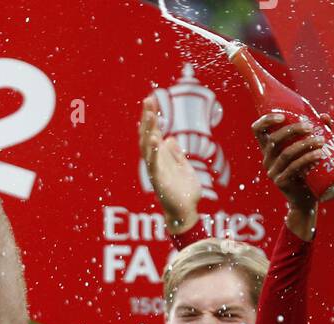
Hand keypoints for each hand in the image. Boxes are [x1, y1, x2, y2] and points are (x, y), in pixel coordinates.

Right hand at [139, 95, 200, 231]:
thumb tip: (170, 139)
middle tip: (148, 100)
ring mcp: (156, 171)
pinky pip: (154, 164)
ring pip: (148, 147)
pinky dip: (154, 152)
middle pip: (148, 136)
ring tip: (149, 114)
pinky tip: (156, 139)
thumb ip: (176, 154)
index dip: (152, 117)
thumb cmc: (184, 193)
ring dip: (148, 130)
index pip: (154, 132)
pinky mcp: (159, 181)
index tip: (151, 99)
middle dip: (147, 118)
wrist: (186, 213)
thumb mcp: (184, 167)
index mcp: (162, 158)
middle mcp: (156, 162)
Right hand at [252, 112, 328, 214]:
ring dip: (305, 144)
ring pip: (286, 153)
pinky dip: (307, 159)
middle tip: (311, 127)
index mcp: (269, 149)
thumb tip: (326, 117)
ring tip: (322, 141)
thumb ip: (318, 132)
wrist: (305, 199)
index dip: (265, 120)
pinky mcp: (281, 182)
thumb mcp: (309, 149)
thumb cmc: (307, 170)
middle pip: (274, 140)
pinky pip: (293, 168)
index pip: (258, 131)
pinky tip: (319, 154)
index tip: (282, 116)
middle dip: (293, 129)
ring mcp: (273, 172)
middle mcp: (267, 160)